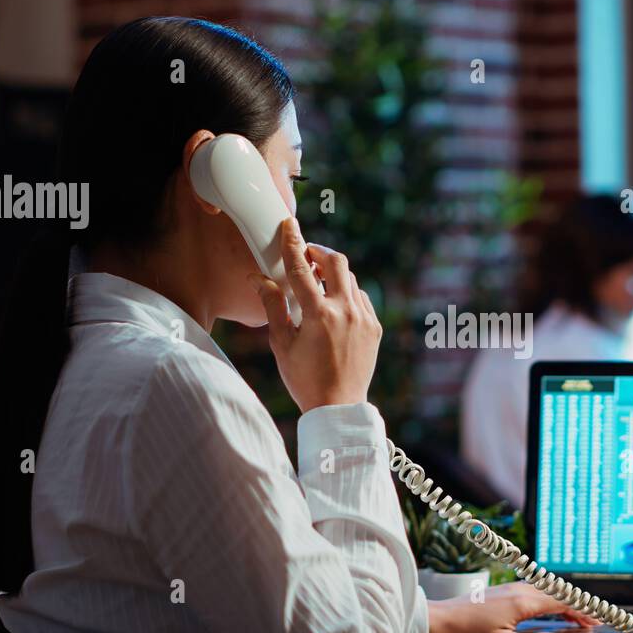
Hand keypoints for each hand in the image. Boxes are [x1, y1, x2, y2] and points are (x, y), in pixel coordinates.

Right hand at [250, 218, 381, 412]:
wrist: (337, 407)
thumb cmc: (304, 379)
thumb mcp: (281, 343)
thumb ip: (272, 306)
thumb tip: (258, 278)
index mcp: (319, 315)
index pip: (302, 269)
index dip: (293, 244)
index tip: (288, 225)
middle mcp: (346, 311)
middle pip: (337, 262)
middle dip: (320, 252)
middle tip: (306, 256)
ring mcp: (364, 319)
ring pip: (351, 280)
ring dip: (334, 276)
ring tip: (318, 285)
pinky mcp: (374, 328)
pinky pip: (362, 298)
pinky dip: (347, 295)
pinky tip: (334, 307)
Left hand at [426, 582, 600, 632]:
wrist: (439, 619)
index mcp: (524, 603)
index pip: (563, 603)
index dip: (583, 611)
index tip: (598, 619)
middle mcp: (519, 590)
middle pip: (556, 595)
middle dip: (576, 606)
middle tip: (591, 621)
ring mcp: (509, 588)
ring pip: (544, 591)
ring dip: (561, 602)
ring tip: (573, 615)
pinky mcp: (500, 590)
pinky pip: (533, 590)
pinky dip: (547, 599)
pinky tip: (544, 608)